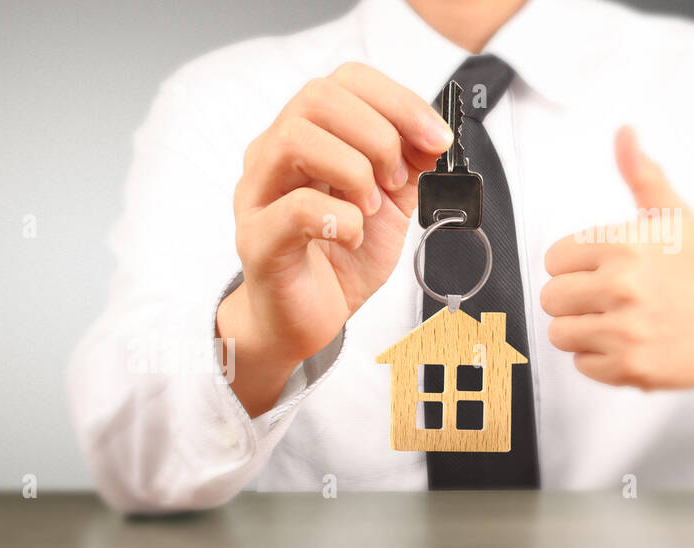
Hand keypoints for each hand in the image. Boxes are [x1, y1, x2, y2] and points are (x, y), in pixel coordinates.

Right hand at [218, 62, 454, 415]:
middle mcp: (272, 155)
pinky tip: (352, 235)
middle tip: (397, 178)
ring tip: (371, 207)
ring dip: (353, 169)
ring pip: (295, 140)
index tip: (436, 139)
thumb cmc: (338, 258)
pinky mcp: (256, 240)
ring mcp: (257, 195)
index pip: (345, 82)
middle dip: (377, 133)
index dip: (398, 101)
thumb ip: (408, 165)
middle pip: (316, 98)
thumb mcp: (389, 203)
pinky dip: (340, 218)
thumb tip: (434, 136)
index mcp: (306, 136)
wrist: (304, 319)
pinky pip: (294, 208)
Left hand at [541, 127, 693, 390]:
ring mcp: (625, 331)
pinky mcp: (629, 369)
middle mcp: (621, 288)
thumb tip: (624, 133)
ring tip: (615, 320)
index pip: (553, 259)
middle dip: (573, 297)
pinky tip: (627, 344)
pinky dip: (599, 359)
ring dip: (581, 329)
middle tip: (605, 297)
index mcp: (624, 247)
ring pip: (559, 333)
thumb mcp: (675, 216)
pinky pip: (580, 364)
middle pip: (550, 297)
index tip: (597, 268)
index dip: (572, 265)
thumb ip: (641, 175)